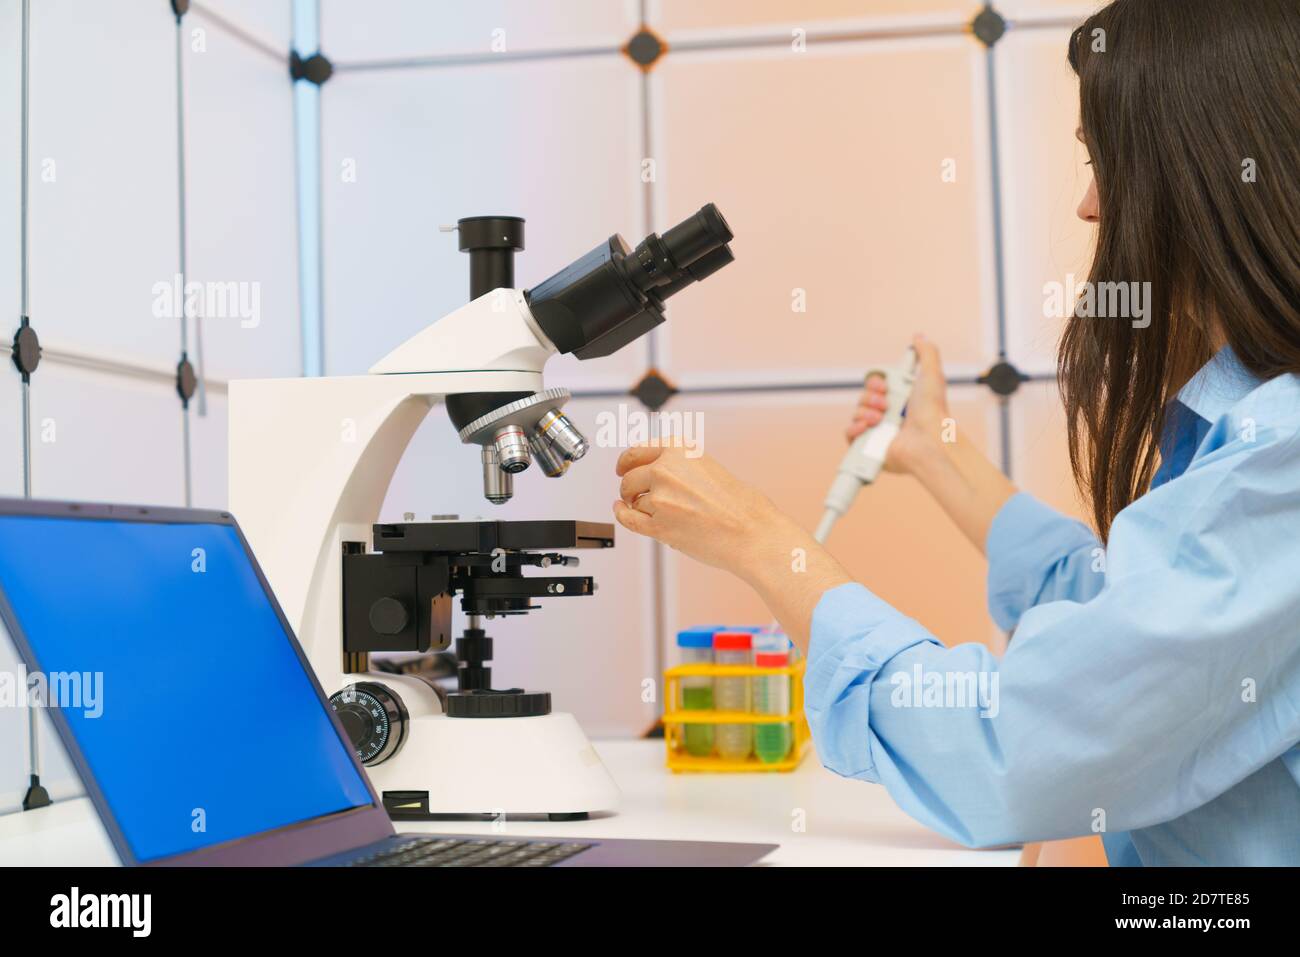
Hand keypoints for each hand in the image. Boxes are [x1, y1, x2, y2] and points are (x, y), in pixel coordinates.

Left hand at [612, 445, 805, 579]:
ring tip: (658, 512)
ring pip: (633, 501)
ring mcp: (660, 498)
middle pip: (629, 477)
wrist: (754, 533)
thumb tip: (653, 474)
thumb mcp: (708, 467)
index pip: (638, 451)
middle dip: (630, 486)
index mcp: (680, 449)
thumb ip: (679, 467)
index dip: (626, 462)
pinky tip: (621, 511)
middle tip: (634, 493)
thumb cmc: (742, 505)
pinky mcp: (659, 526)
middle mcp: (666, 469)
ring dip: (638, 506)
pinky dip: (622, 515)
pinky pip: (629, 520)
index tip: (623, 467)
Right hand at [845, 333, 950, 474]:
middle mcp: (888, 416)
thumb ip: (927, 352)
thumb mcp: (932, 374)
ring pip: (856, 414)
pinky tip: (869, 427)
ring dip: (865, 412)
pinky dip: (855, 428)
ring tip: (881, 419)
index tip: (884, 385)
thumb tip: (919, 336)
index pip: (875, 386)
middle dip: (871, 397)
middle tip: (885, 403)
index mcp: (899, 400)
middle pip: (863, 397)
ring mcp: (878, 432)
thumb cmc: (933, 411)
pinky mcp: (868, 448)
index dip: (876, 383)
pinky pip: (849, 433)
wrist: (927, 439)